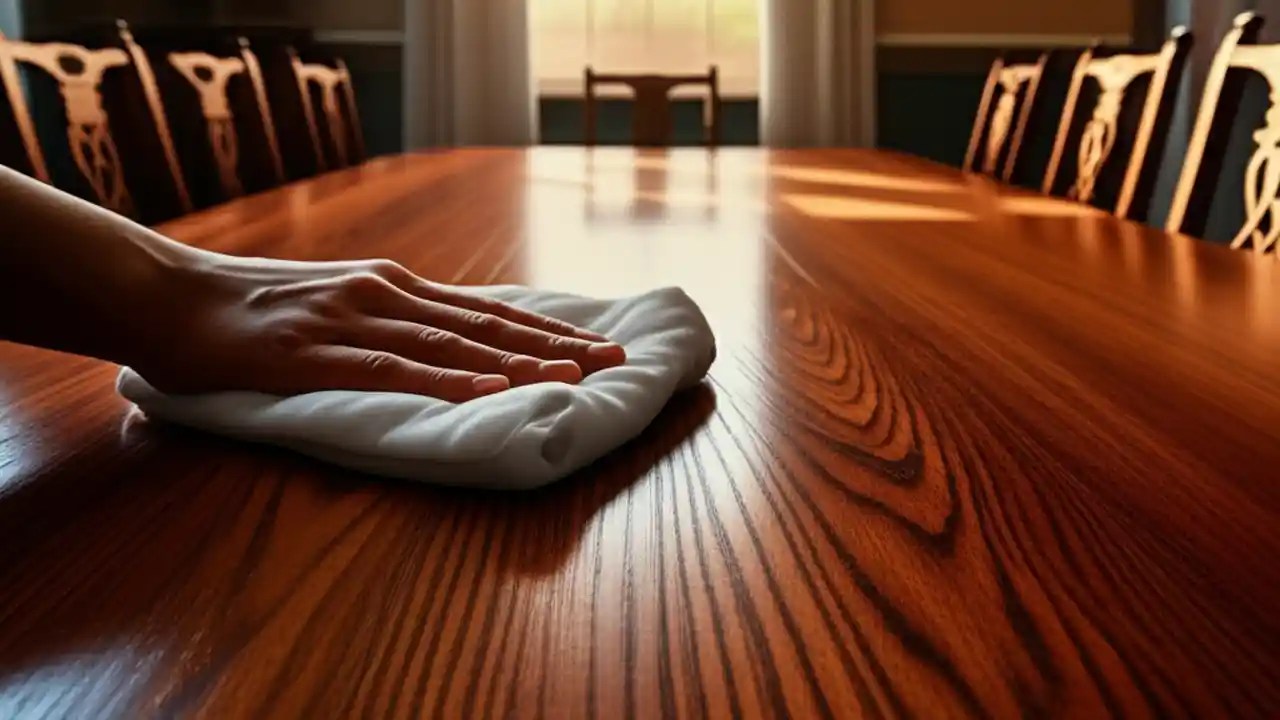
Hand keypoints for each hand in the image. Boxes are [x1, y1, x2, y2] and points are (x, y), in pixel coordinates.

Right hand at [130, 256, 626, 401]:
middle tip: (612, 360)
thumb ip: (391, 322)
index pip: (488, 310)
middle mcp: (384, 294)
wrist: (171, 295)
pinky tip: (482, 390)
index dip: (547, 328)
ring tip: (569, 378)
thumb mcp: (337, 304)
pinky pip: (388, 367)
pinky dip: (442, 379)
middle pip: (486, 322)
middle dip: (554, 343)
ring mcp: (350, 320)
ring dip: (514, 361)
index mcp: (393, 287)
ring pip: (449, 343)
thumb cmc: (255, 309)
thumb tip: (452, 347)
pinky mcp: (312, 353)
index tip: (598, 345)